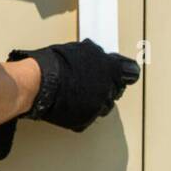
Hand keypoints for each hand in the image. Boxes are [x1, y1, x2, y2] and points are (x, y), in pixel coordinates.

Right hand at [0, 40, 139, 159]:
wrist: (39, 82)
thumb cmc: (55, 62)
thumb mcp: (81, 49)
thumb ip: (96, 56)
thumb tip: (97, 57)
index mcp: (112, 69)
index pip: (131, 72)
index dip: (125, 72)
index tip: (124, 72)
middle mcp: (108, 90)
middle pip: (116, 90)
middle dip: (107, 86)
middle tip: (91, 81)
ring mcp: (97, 107)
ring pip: (102, 106)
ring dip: (95, 100)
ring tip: (77, 92)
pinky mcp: (84, 121)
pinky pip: (88, 117)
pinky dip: (81, 112)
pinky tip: (70, 103)